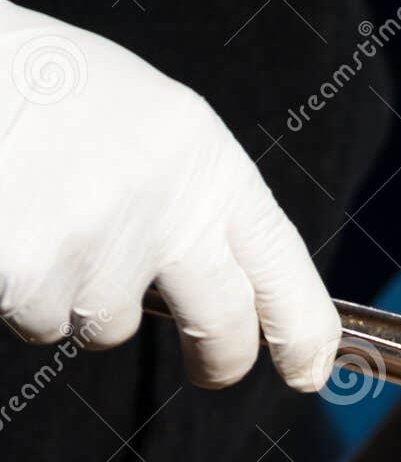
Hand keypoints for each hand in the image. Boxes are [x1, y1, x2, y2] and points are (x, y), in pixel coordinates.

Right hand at [0, 0, 338, 390]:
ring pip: (110, 326)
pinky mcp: (32, 272)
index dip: (304, 333)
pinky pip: (42, 321)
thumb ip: (197, 201)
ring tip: (49, 222)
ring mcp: (100, 243)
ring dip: (81, 297)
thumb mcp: (154, 126)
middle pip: (222, 326)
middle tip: (211, 369)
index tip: (310, 371)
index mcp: (206, 161)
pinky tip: (13, 229)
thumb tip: (239, 295)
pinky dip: (23, 294)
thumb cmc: (51, 89)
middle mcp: (167, 205)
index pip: (281, 267)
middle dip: (221, 360)